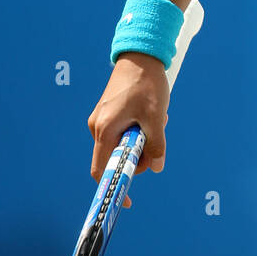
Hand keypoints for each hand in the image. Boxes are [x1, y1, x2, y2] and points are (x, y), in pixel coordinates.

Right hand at [87, 54, 169, 207]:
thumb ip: (156, 145)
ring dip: (143, 139)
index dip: (114, 185)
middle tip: (157, 140)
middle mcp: (98, 126)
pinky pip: (123, 131)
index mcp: (105, 129)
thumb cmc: (147, 84)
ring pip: (123, 143)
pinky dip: (139, 129)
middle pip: (116, 157)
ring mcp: (102, 119)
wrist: (140, 55)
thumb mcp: (156, 117)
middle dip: (139, 155)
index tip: (128, 200)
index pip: (102, 169)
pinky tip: (152, 114)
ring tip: (158, 119)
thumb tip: (157, 167)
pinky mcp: (109, 112)